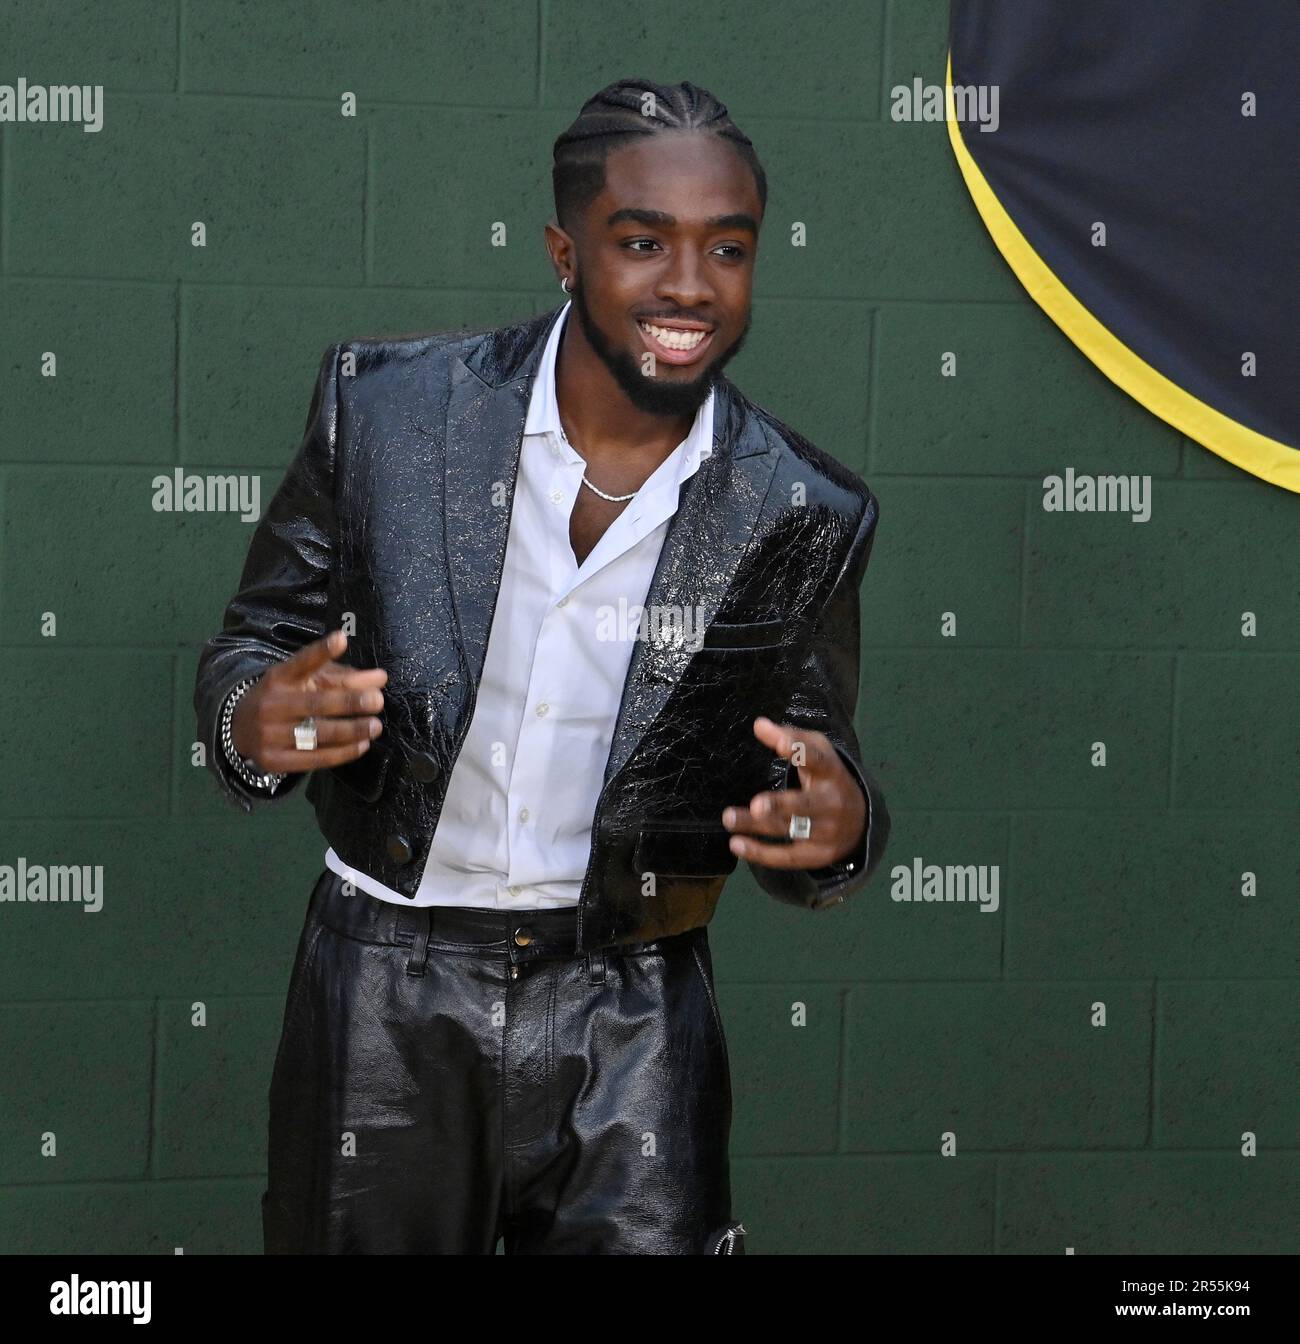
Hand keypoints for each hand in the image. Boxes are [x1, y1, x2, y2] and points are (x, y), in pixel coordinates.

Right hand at [231, 628, 386, 773]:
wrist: (240, 729)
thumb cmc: (284, 699)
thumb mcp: (305, 683)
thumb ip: (342, 678)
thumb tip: (380, 678)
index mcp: (279, 678)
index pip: (301, 663)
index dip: (321, 652)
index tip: (341, 639)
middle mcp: (272, 704)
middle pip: (314, 703)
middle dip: (348, 701)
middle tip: (377, 700)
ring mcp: (270, 734)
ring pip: (317, 734)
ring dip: (351, 731)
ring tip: (375, 726)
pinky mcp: (274, 760)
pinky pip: (314, 758)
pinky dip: (341, 753)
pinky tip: (362, 745)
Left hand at [721, 716, 865, 868]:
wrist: (862, 821)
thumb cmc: (829, 778)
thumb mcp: (818, 752)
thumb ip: (792, 738)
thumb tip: (759, 724)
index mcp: (831, 773)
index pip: (817, 760)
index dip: (799, 752)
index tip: (781, 743)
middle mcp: (830, 804)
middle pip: (804, 805)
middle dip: (780, 805)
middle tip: (756, 804)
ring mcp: (825, 832)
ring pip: (789, 829)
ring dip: (757, 826)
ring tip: (729, 818)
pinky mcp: (816, 855)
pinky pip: (786, 857)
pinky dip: (760, 853)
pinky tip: (736, 844)